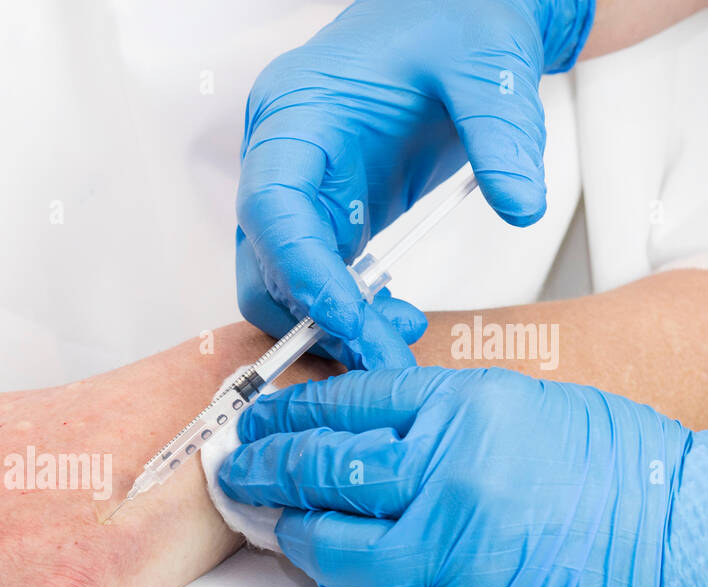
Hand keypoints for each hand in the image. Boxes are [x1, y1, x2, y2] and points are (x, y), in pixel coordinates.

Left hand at [218, 366, 699, 586]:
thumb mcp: (524, 405)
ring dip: (298, 543)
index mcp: (463, 410)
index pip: (342, 405)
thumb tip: (351, 422)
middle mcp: (451, 478)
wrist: (690, 553)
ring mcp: (455, 556)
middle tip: (239, 475)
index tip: (256, 424)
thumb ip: (435, 412)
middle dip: (263, 472)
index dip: (284, 415)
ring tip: (288, 533)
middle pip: (321, 473)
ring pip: (332, 552)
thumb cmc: (618, 476)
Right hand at [236, 0, 593, 352]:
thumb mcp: (484, 61)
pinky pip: (319, 280)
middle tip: (378, 354)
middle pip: (263, 259)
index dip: (298, 270)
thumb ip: (502, 131)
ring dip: (329, 324)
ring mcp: (303, 192)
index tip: (345, 316)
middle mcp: (283, 159)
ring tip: (392, 346)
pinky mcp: (332, 217)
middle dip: (313, 315)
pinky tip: (390, 326)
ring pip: (283, 282)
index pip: (270, 206)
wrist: (461, 16)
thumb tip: (521, 203)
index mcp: (294, 113)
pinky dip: (346, 314)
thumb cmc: (454, 19)